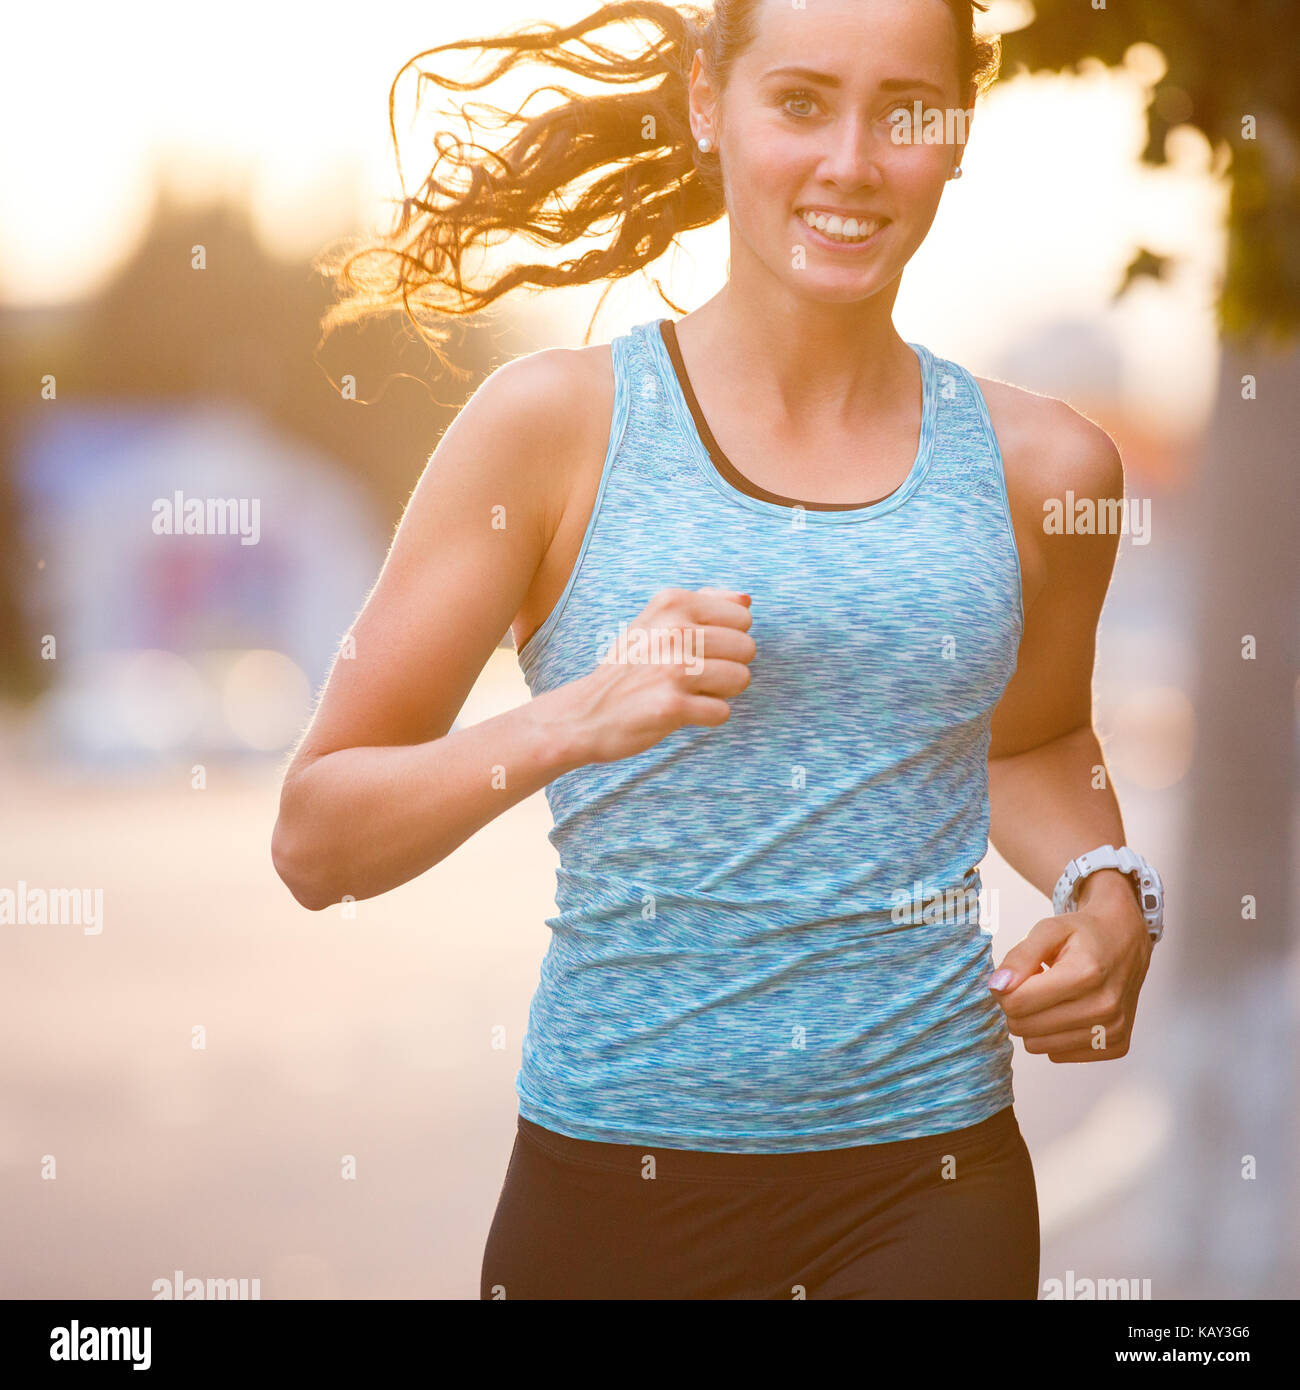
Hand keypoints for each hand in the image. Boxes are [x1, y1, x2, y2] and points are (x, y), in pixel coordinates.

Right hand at [558, 586, 755, 764]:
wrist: (586, 712)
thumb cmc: (629, 666)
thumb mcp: (656, 621)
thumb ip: (704, 604)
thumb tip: (746, 601)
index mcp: (672, 603)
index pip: (743, 618)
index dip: (726, 639)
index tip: (696, 650)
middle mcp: (674, 630)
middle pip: (747, 649)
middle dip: (728, 666)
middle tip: (692, 675)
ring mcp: (673, 668)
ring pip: (741, 679)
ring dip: (720, 692)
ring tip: (687, 692)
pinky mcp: (672, 705)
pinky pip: (722, 712)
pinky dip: (706, 717)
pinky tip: (680, 712)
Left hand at [987, 874, 1153, 1061]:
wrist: (1126, 941)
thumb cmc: (1085, 935)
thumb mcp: (1048, 930)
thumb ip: (1020, 957)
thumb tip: (997, 986)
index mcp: (1085, 973)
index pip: (1017, 1003)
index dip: (1005, 990)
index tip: (1014, 977)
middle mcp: (1104, 1006)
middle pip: (1025, 1028)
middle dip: (1019, 1006)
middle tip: (1033, 986)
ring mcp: (1113, 1030)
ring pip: (1040, 1046)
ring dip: (1036, 1023)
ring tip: (1052, 998)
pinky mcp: (1116, 1046)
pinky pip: (1060, 1055)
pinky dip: (1056, 1035)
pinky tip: (1069, 1011)